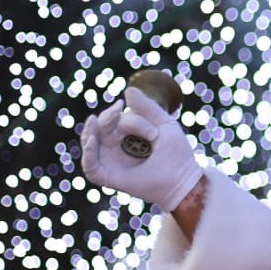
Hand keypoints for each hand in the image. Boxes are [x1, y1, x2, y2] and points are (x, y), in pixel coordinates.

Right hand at [79, 88, 204, 210]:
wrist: (183, 179)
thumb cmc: (176, 152)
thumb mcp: (164, 124)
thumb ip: (147, 107)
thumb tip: (127, 90)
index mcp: (128, 134)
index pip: (117, 119)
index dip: (125, 116)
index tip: (144, 121)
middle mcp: (116, 147)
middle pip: (100, 128)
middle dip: (106, 117)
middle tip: (118, 112)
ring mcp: (111, 161)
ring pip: (90, 144)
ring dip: (89, 131)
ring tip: (93, 120)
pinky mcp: (108, 176)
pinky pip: (90, 166)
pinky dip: (87, 153)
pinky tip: (92, 141)